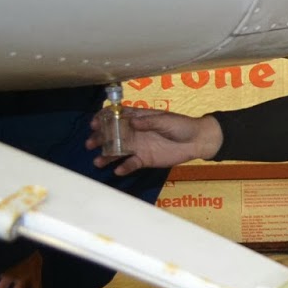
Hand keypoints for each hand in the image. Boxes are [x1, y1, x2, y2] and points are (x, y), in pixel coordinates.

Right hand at [88, 108, 222, 174]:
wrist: (197, 141)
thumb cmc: (181, 126)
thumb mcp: (165, 120)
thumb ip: (148, 122)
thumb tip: (132, 123)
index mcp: (138, 118)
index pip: (116, 116)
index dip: (104, 119)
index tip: (94, 123)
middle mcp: (134, 132)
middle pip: (112, 135)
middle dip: (100, 139)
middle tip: (90, 143)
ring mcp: (138, 146)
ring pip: (117, 151)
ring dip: (107, 156)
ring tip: (97, 161)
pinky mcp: (144, 159)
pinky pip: (130, 164)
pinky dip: (124, 167)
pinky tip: (118, 170)